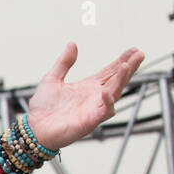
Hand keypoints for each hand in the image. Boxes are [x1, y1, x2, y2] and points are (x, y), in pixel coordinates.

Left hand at [25, 44, 144, 151]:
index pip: (110, 71)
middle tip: (139, 54)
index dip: (122, 61)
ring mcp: (93, 109)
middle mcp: (94, 97)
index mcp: (87, 87)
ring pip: (114, 93)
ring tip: (128, 66)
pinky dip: (108, 101)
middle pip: (117, 80)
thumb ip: (64, 62)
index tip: (133, 50)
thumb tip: (72, 44)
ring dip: (122, 80)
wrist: (33, 128)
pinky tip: (109, 91)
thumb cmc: (42, 108)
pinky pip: (104, 111)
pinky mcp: (89, 122)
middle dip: (129, 67)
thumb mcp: (52, 79)